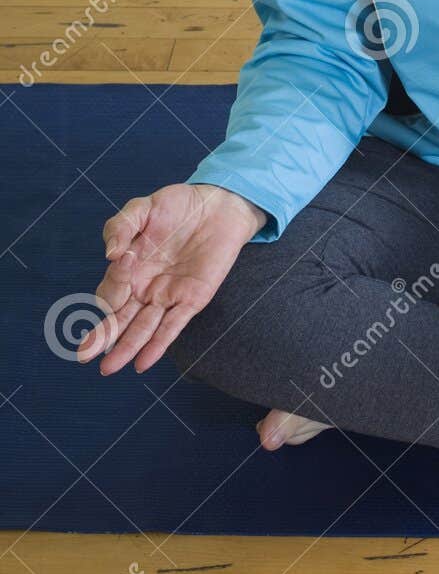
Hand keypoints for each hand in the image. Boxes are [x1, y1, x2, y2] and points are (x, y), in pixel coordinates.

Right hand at [76, 184, 267, 375]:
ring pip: (143, 328)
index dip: (114, 280)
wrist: (218, 205)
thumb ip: (120, 226)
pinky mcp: (193, 298)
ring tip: (108, 368)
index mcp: (129, 268)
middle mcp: (145, 287)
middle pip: (119, 317)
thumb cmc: (177, 206)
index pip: (111, 288)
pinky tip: (143, 362)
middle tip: (85, 353)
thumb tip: (110, 254)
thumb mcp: (143, 207)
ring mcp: (168, 295)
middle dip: (102, 335)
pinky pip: (174, 325)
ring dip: (126, 348)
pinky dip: (159, 344)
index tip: (124, 258)